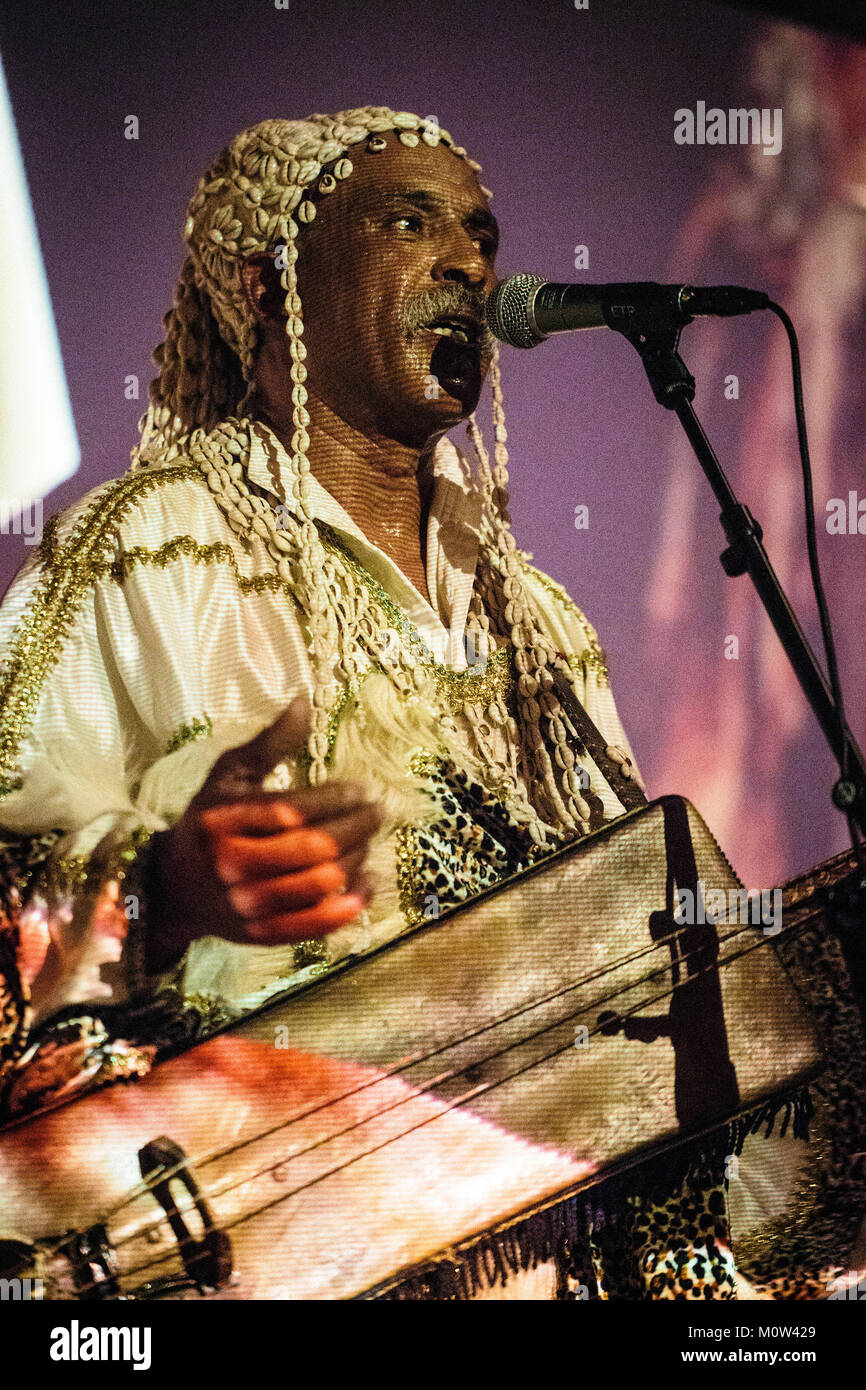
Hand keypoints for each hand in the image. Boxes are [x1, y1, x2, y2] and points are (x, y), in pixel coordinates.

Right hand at [146, 695, 383, 969]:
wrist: (175, 889)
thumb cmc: (208, 821)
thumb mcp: (229, 775)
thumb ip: (269, 742)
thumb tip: (306, 701)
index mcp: (224, 821)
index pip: (293, 810)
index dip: (337, 799)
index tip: (363, 788)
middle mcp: (234, 864)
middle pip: (314, 847)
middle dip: (357, 826)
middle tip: (380, 811)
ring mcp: (250, 904)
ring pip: (322, 883)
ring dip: (359, 858)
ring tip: (371, 838)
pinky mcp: (264, 933)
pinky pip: (319, 922)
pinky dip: (351, 901)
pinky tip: (368, 878)